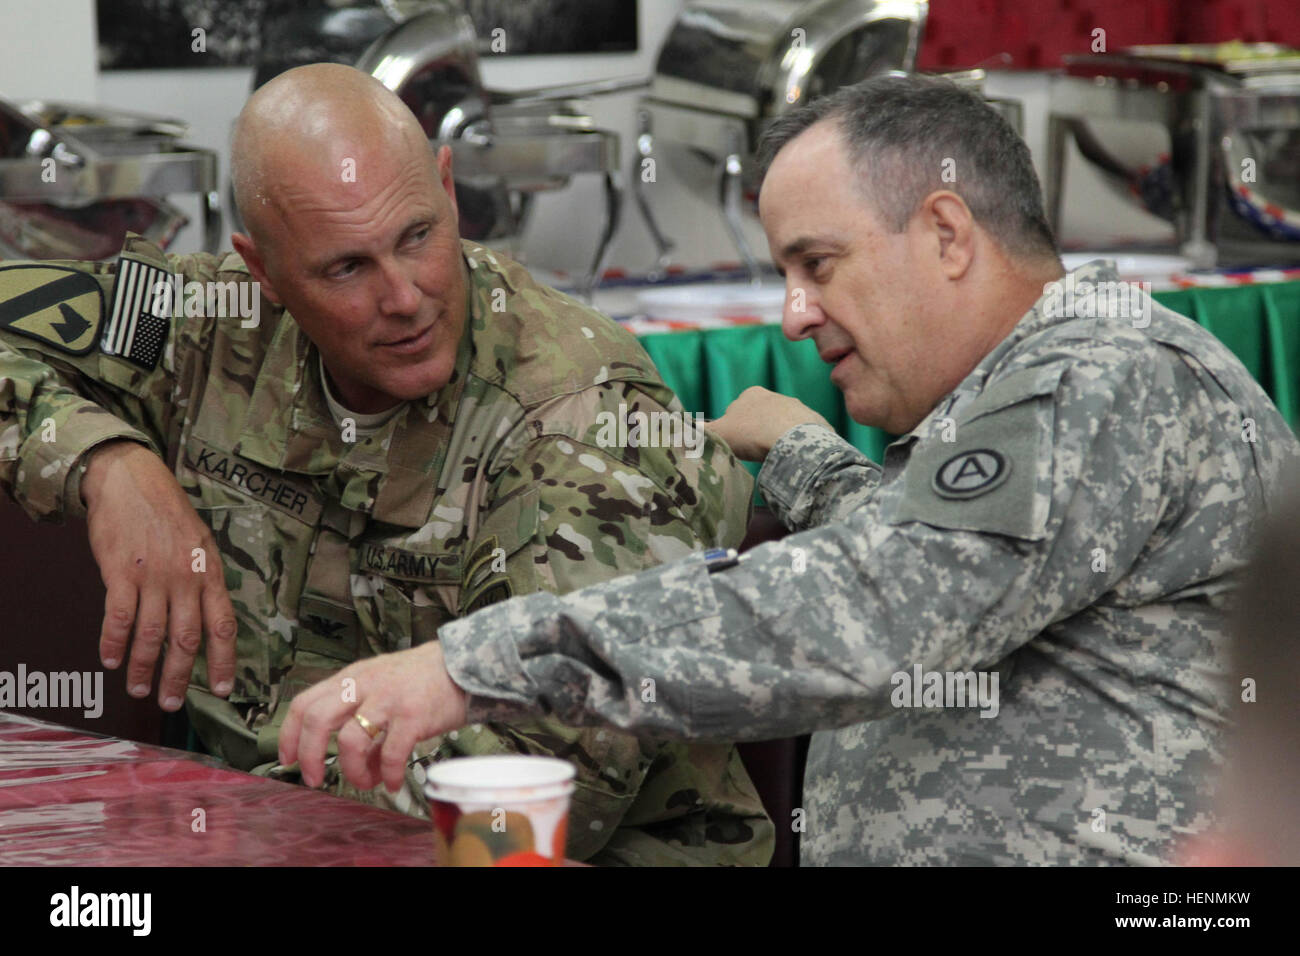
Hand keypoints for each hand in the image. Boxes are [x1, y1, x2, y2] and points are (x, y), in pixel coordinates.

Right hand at [81, 440, 236, 709]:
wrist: (132, 480)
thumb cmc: (169, 513)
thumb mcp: (201, 544)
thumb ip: (205, 582)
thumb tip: (209, 619)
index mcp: (210, 573)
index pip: (223, 625)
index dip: (224, 661)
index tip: (223, 690)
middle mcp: (186, 578)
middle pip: (186, 639)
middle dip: (180, 677)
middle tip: (173, 704)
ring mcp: (153, 576)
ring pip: (151, 634)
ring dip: (143, 668)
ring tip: (140, 689)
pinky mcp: (120, 572)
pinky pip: (118, 617)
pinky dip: (114, 643)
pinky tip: (110, 660)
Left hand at [278, 640, 468, 792]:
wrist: (465, 664)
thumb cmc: (422, 679)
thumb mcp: (382, 686)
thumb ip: (362, 717)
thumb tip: (357, 765)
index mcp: (352, 677)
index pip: (306, 703)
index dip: (289, 734)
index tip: (288, 759)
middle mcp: (366, 685)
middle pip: (318, 719)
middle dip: (310, 755)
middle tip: (314, 779)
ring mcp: (389, 699)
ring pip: (351, 740)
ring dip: (352, 771)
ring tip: (366, 782)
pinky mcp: (414, 715)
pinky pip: (391, 754)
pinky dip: (387, 775)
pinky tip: (393, 782)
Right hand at [703, 386, 832, 461]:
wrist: (792, 438)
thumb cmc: (751, 433)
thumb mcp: (718, 434)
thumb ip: (701, 433)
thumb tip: (683, 430)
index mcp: (750, 394)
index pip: (735, 412)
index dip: (733, 430)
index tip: (736, 446)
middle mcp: (774, 395)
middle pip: (759, 418)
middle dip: (756, 433)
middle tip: (754, 453)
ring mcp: (796, 407)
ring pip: (780, 426)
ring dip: (775, 439)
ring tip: (773, 457)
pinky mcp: (814, 421)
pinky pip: (800, 435)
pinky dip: (794, 445)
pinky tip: (791, 457)